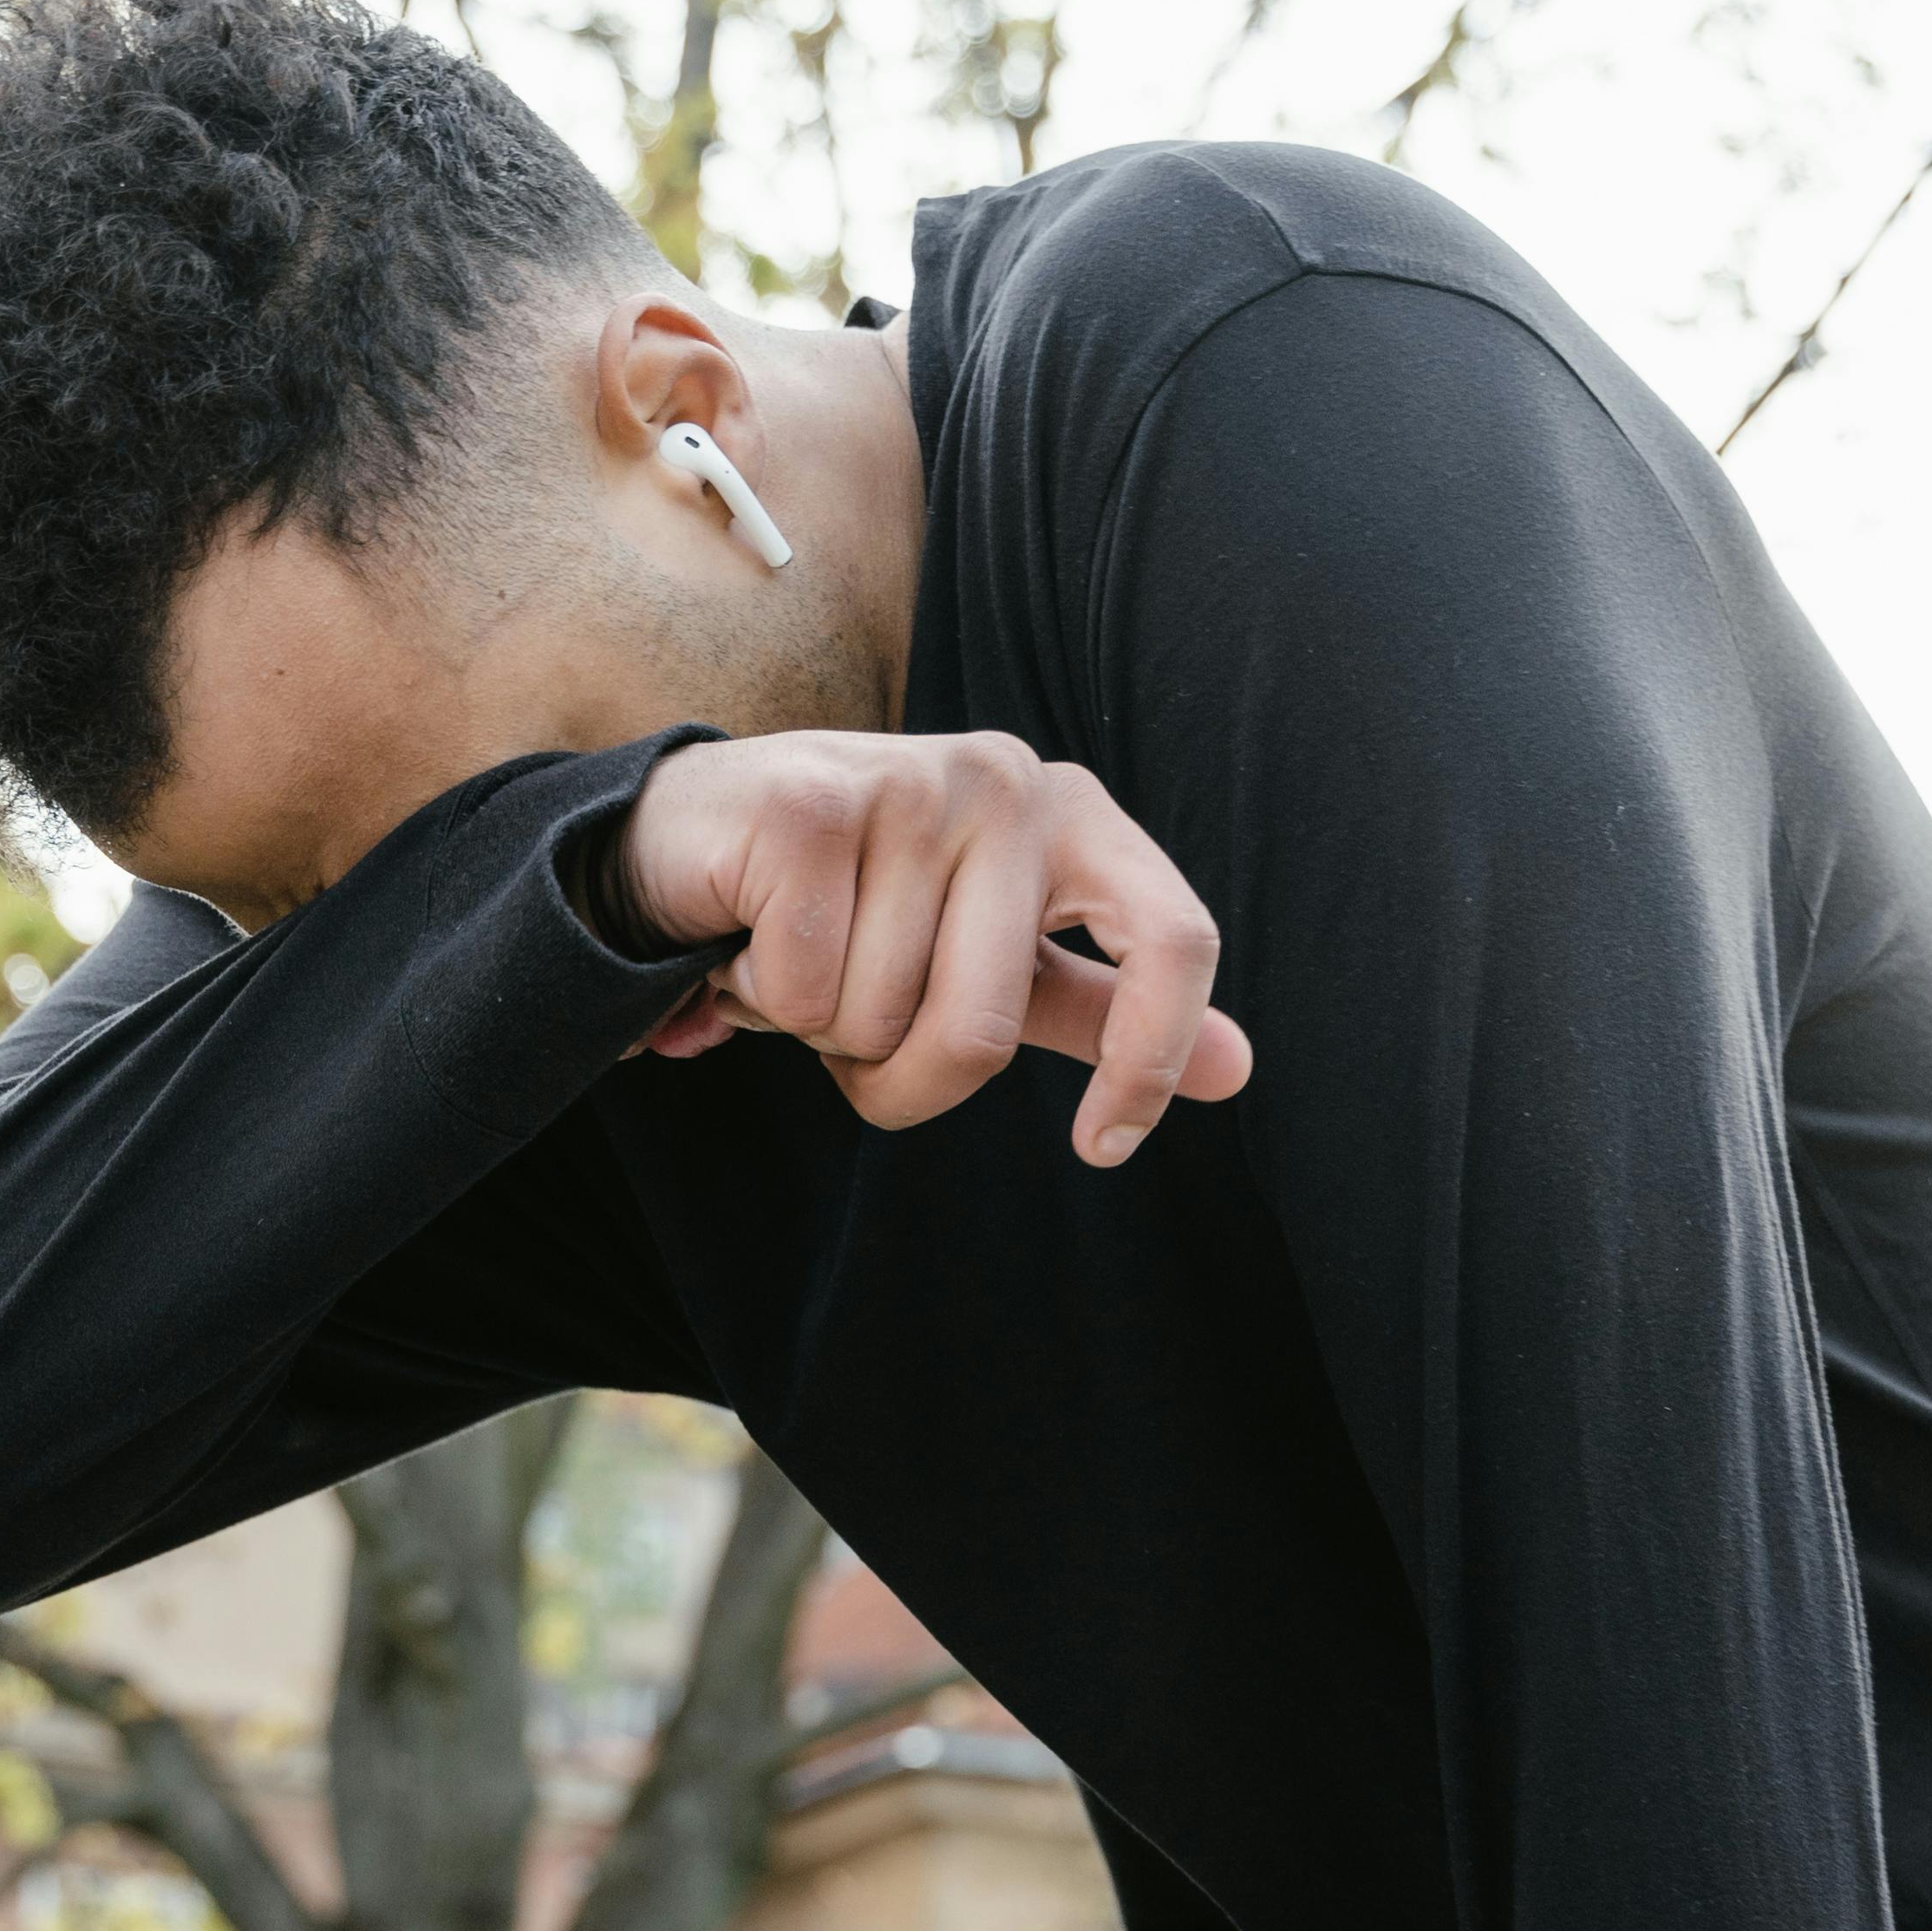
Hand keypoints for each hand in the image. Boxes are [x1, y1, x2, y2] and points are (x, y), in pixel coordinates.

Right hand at [618, 730, 1250, 1168]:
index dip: (1151, 1062)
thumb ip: (1104, 1009)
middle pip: (984, 1034)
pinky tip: (746, 940)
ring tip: (794, 962)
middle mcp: (1007, 783)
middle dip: (899, 1080)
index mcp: (1072, 814)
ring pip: (880, 1018)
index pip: (1173, 940)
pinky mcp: (810, 805)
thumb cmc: (858, 909)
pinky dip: (758, 1001)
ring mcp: (909, 783)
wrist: (691, 835)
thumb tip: (1240, 1070)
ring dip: (817, 1033)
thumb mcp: (996, 959)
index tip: (1100, 1147)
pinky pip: (804, 991)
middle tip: (852, 1036)